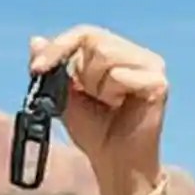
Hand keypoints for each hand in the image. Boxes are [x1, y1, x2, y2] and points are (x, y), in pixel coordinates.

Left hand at [28, 26, 167, 194]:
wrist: (114, 162)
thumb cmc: (94, 130)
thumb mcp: (64, 97)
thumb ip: (52, 69)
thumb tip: (35, 40)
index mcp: (116, 53)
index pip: (85, 33)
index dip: (58, 47)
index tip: (36, 69)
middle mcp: (136, 54)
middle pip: (95, 42)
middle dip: (81, 75)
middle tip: (91, 98)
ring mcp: (152, 66)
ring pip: (106, 56)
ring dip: (96, 86)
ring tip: (109, 104)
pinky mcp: (158, 82)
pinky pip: (120, 75)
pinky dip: (111, 94)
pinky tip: (121, 108)